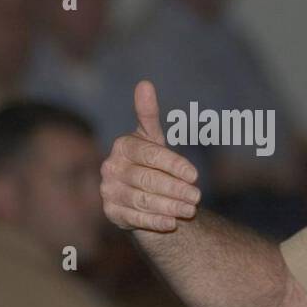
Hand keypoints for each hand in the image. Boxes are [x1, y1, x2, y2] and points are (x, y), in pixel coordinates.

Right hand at [100, 80, 201, 231]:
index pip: (150, 155)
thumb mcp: (153, 138)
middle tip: (197, 197)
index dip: (174, 165)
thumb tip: (144, 83)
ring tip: (190, 209)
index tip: (195, 175)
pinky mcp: (111, 212)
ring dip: (169, 206)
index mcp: (123, 146)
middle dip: (175, 189)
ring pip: (142, 200)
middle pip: (147, 179)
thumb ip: (148, 113)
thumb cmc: (150, 160)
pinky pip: (135, 218)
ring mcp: (109, 191)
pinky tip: (172, 223)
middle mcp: (111, 168)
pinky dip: (155, 221)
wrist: (140, 191)